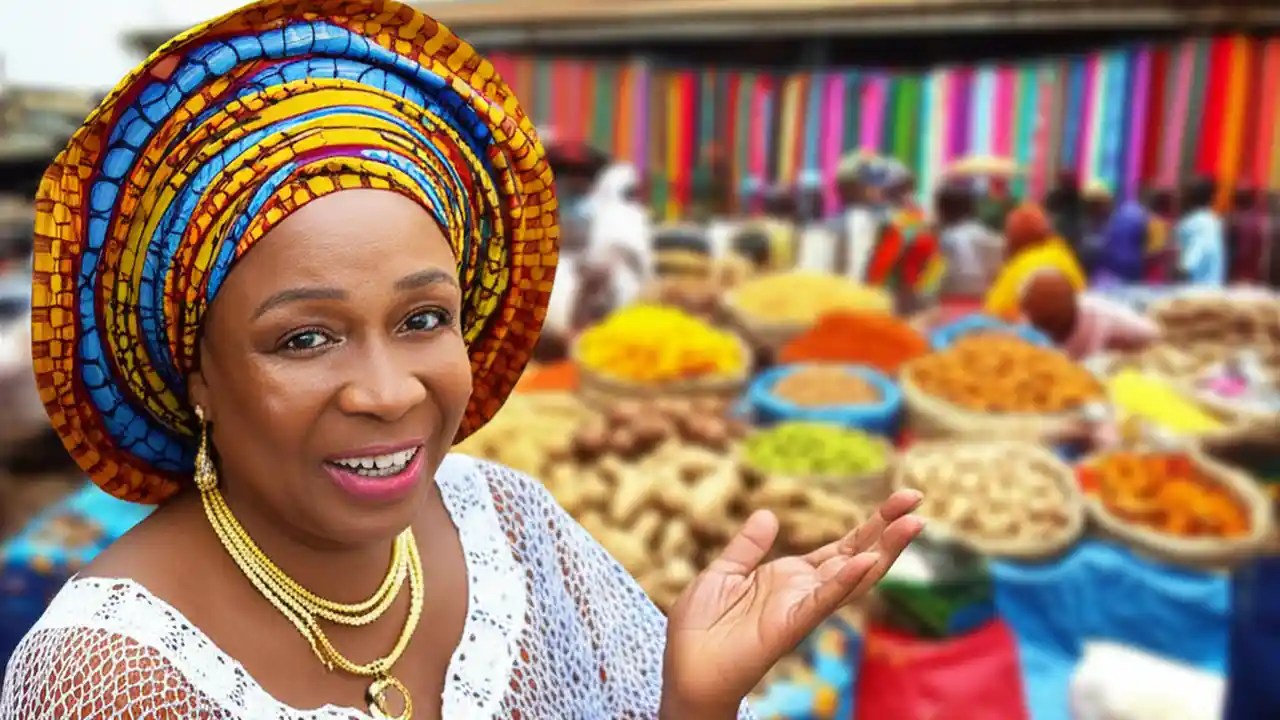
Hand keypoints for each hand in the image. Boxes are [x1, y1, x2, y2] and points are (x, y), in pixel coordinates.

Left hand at [661, 490, 923, 716]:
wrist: (685, 668)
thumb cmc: (700, 628)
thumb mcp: (722, 573)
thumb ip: (747, 546)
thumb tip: (768, 513)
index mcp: (791, 577)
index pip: (842, 546)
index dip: (871, 524)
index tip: (900, 499)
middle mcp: (805, 591)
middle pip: (857, 555)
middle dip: (888, 528)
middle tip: (917, 498)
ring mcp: (802, 608)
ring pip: (853, 576)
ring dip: (883, 551)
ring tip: (912, 524)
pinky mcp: (790, 625)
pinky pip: (822, 601)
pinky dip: (844, 581)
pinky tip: (867, 561)